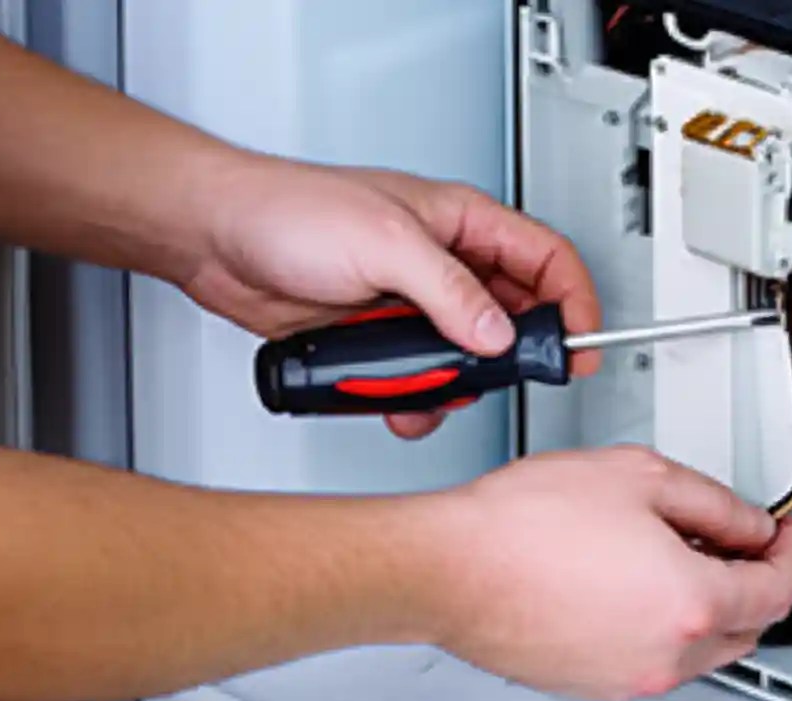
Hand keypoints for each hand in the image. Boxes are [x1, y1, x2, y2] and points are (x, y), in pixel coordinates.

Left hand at [179, 154, 601, 437]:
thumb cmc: (288, 210)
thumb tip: (496, 333)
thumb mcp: (385, 242)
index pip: (545, 258)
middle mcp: (444, 263)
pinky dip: (416, 398)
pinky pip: (420, 377)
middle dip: (510, 356)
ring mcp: (413, 304)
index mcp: (460, 223)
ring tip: (432, 389)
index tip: (578, 346)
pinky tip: (398, 400)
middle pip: (513, 316)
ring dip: (456, 384)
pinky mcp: (381, 338)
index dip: (572, 301)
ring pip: (467, 356)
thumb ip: (449, 291)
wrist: (214, 240)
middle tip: (498, 379)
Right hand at [428, 447, 791, 700]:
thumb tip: (746, 523)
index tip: (789, 534)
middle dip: (758, 581)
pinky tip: (638, 581)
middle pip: (749, 625)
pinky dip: (667, 625)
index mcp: (691, 603)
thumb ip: (713, 501)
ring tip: (683, 553)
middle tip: (746, 541)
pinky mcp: (594, 684)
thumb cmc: (522, 524)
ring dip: (712, 606)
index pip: (777, 586)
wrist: (450, 567)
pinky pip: (655, 658)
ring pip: (704, 649)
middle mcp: (667, 654)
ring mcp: (629, 677)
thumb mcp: (640, 476)